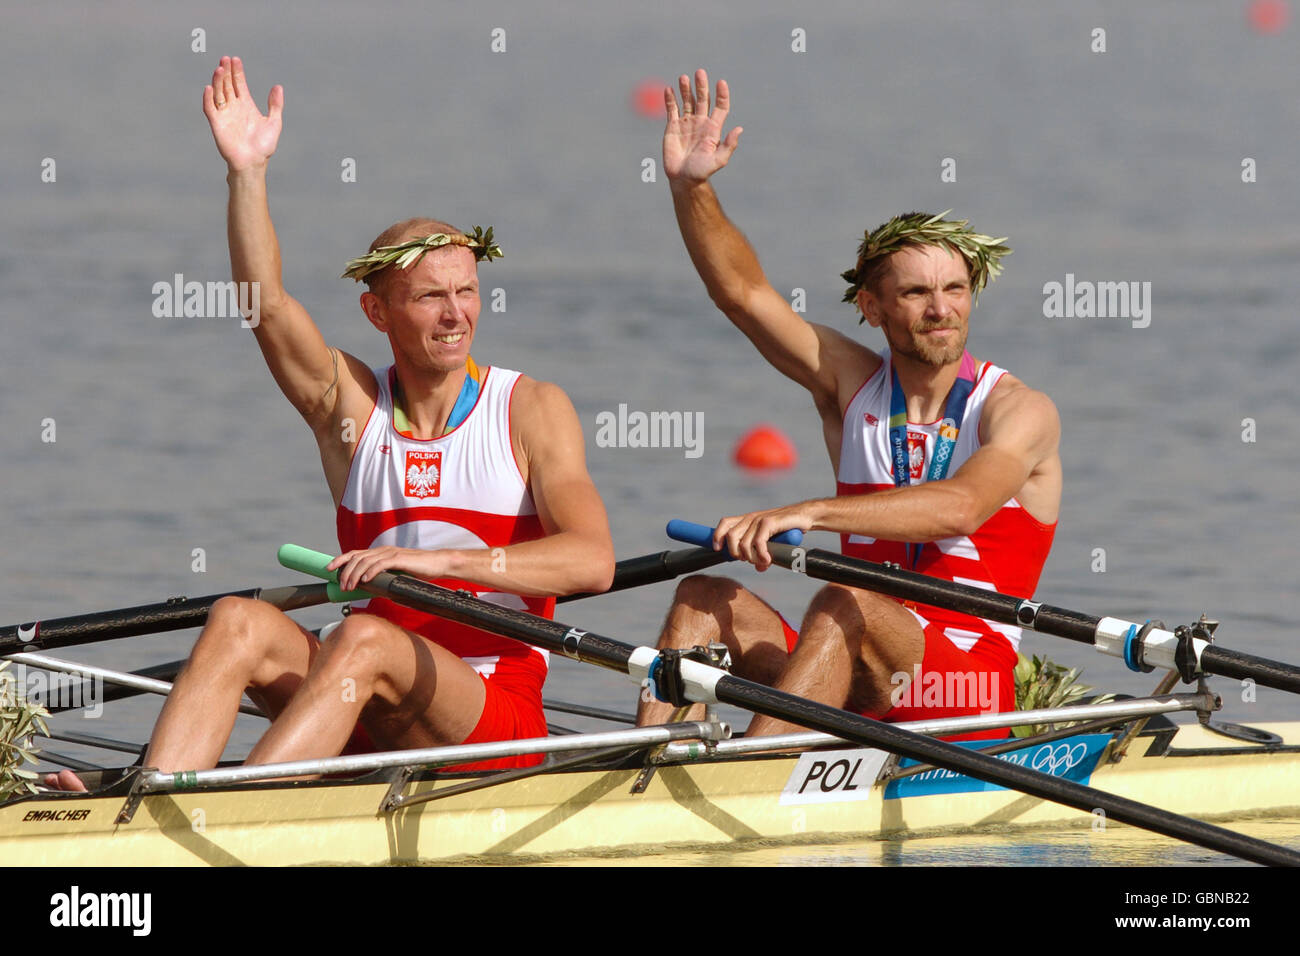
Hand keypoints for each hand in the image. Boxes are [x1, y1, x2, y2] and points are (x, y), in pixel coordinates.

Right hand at [202, 56, 283, 171]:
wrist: (254, 162)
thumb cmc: (264, 146)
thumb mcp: (274, 122)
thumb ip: (275, 105)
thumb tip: (278, 86)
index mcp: (246, 105)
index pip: (239, 83)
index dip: (237, 71)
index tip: (235, 59)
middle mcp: (233, 107)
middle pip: (227, 84)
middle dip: (226, 71)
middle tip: (225, 58)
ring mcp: (224, 114)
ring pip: (218, 93)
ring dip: (218, 81)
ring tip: (220, 69)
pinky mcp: (216, 124)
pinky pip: (210, 108)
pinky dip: (208, 98)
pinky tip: (209, 88)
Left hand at [326, 547, 451, 591]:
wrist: (438, 564)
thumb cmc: (419, 570)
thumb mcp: (396, 574)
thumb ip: (382, 577)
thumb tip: (368, 589)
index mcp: (380, 553)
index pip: (355, 554)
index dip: (340, 560)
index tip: (328, 569)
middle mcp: (383, 550)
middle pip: (356, 557)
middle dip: (344, 571)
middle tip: (341, 586)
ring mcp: (391, 553)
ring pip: (366, 561)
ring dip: (355, 574)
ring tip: (350, 587)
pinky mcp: (400, 559)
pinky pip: (381, 564)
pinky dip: (371, 572)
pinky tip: (366, 580)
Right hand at [663, 68, 741, 185]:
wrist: (683, 179)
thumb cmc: (701, 171)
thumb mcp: (718, 160)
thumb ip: (728, 145)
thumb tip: (739, 129)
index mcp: (713, 129)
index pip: (720, 107)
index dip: (722, 94)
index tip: (721, 82)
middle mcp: (701, 123)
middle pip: (703, 99)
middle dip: (702, 86)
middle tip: (700, 72)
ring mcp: (686, 123)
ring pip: (687, 101)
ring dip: (685, 89)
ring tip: (683, 78)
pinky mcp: (672, 127)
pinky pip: (672, 110)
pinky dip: (670, 99)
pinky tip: (669, 90)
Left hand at [714, 504, 813, 571]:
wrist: (805, 516)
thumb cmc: (787, 529)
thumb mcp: (771, 542)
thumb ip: (761, 553)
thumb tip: (758, 568)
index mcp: (747, 520)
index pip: (725, 524)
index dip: (717, 536)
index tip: (717, 549)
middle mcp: (750, 518)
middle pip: (731, 536)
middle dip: (736, 553)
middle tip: (749, 560)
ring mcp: (759, 519)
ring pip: (743, 543)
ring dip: (752, 558)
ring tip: (763, 562)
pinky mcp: (769, 522)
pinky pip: (758, 543)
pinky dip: (761, 555)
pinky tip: (768, 560)